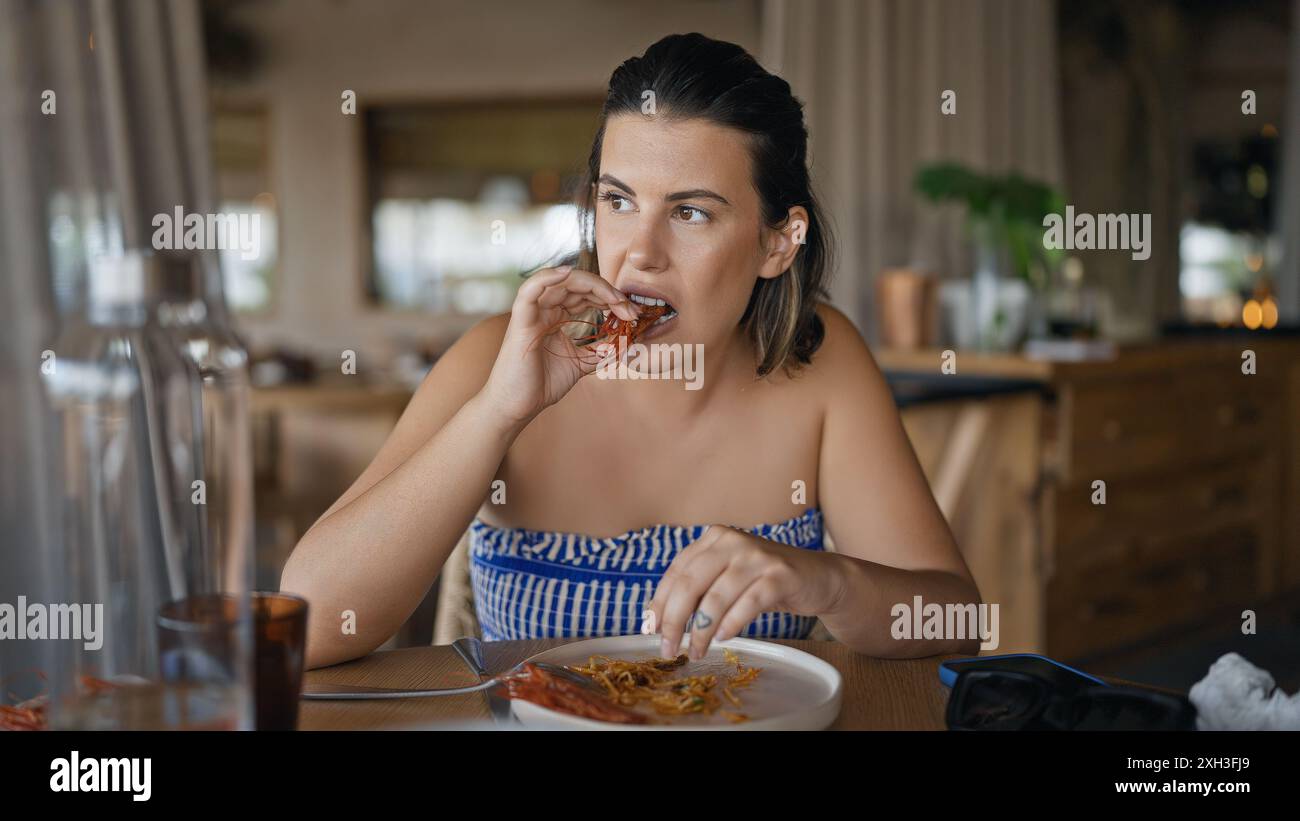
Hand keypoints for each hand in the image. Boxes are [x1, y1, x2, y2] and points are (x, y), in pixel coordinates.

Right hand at [480, 265, 638, 425]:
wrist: (517, 406)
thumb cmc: (542, 385)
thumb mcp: (582, 363)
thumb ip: (602, 350)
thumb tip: (628, 341)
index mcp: (556, 317)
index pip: (585, 295)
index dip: (610, 298)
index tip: (632, 313)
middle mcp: (544, 310)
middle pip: (578, 285)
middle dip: (608, 293)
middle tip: (630, 309)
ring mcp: (531, 313)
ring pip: (560, 282)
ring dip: (592, 285)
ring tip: (615, 298)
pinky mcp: (520, 321)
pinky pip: (530, 290)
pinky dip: (548, 277)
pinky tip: (567, 273)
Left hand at [645, 526, 845, 659]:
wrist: (818, 577)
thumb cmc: (765, 580)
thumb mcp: (728, 577)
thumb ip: (699, 589)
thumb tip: (661, 620)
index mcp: (714, 538)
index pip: (676, 571)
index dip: (660, 602)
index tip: (650, 629)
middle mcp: (732, 541)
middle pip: (690, 584)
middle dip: (674, 620)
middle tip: (668, 648)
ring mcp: (757, 556)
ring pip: (716, 597)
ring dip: (702, 630)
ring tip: (697, 651)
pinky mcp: (780, 575)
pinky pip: (748, 603)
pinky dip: (732, 623)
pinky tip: (723, 639)